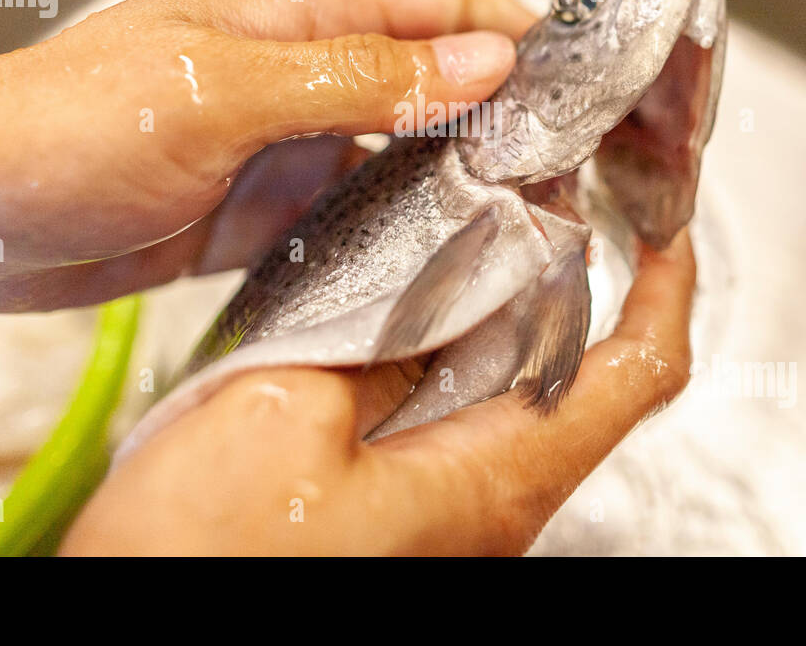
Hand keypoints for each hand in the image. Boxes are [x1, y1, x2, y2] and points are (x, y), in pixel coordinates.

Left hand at [0, 0, 531, 309]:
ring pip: (404, 161)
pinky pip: (353, 225)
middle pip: (438, 84)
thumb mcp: (221, 94)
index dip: (519, 35)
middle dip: (508, 121)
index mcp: (301, 19)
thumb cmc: (61, 126)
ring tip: (519, 237)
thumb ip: (355, 78)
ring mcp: (287, 150)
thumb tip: (483, 59)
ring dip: (459, 189)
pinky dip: (398, 245)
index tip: (581, 94)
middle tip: (566, 185)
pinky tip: (432, 277)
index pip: (444, 3)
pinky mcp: (263, 217)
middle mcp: (307, 79)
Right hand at [60, 232, 694, 555]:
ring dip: (491, 315)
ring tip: (453, 237)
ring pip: (504, 400)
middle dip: (566, 283)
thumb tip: (431, 291)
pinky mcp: (391, 519)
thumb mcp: (284, 418)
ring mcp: (441, 518)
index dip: (668, 289)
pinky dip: (435, 356)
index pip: (636, 375)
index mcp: (492, 482)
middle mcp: (486, 508)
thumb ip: (371, 342)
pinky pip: (443, 425)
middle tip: (533, 202)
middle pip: (573, 381)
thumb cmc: (205, 561)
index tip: (664, 226)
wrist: (137, 620)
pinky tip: (383, 314)